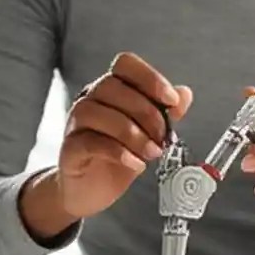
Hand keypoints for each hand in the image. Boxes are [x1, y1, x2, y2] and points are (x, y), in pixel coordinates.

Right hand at [24, 52, 191, 238]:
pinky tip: (136, 164)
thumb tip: (184, 93)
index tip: (171, 100)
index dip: (150, 78)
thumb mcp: (148, 133)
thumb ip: (166, 112)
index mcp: (111, 89)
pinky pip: (90, 142)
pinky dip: (118, 152)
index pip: (125, 65)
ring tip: (152, 153)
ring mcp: (75, 123)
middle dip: (147, 113)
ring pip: (99, 113)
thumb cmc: (118, 156)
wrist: (90, 190)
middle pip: (113, 87)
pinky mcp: (70, 149)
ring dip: (133, 134)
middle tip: (162, 137)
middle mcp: (90, 99)